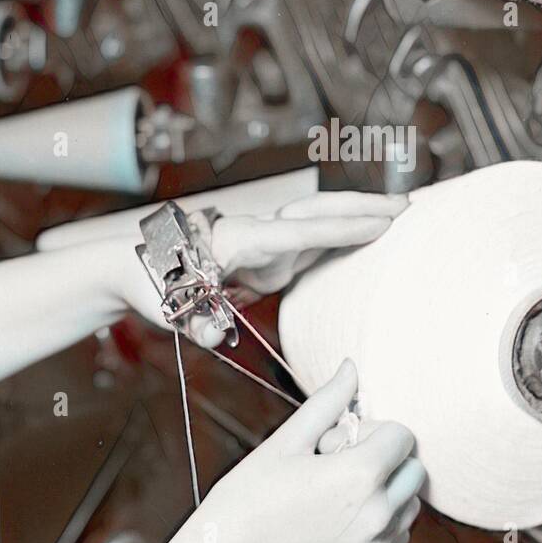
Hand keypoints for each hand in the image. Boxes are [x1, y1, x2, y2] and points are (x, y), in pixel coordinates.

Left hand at [109, 190, 407, 346]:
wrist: (130, 267)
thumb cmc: (148, 282)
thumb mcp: (168, 304)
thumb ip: (196, 320)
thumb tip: (214, 334)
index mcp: (238, 238)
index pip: (299, 232)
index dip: (343, 229)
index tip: (384, 224)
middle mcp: (257, 233)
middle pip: (318, 213)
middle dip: (363, 208)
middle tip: (410, 207)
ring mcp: (263, 243)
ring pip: (319, 225)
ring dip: (359, 219)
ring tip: (402, 218)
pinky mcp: (266, 257)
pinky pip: (312, 244)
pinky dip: (342, 239)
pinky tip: (369, 244)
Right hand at [198, 360, 424, 542]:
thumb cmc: (249, 497)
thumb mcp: (287, 441)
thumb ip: (328, 402)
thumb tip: (350, 367)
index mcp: (360, 476)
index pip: (402, 436)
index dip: (372, 430)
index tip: (339, 441)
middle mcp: (377, 515)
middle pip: (413, 470)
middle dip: (386, 459)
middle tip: (340, 465)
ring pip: (409, 505)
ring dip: (387, 492)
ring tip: (339, 494)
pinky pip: (397, 537)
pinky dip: (382, 523)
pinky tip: (341, 518)